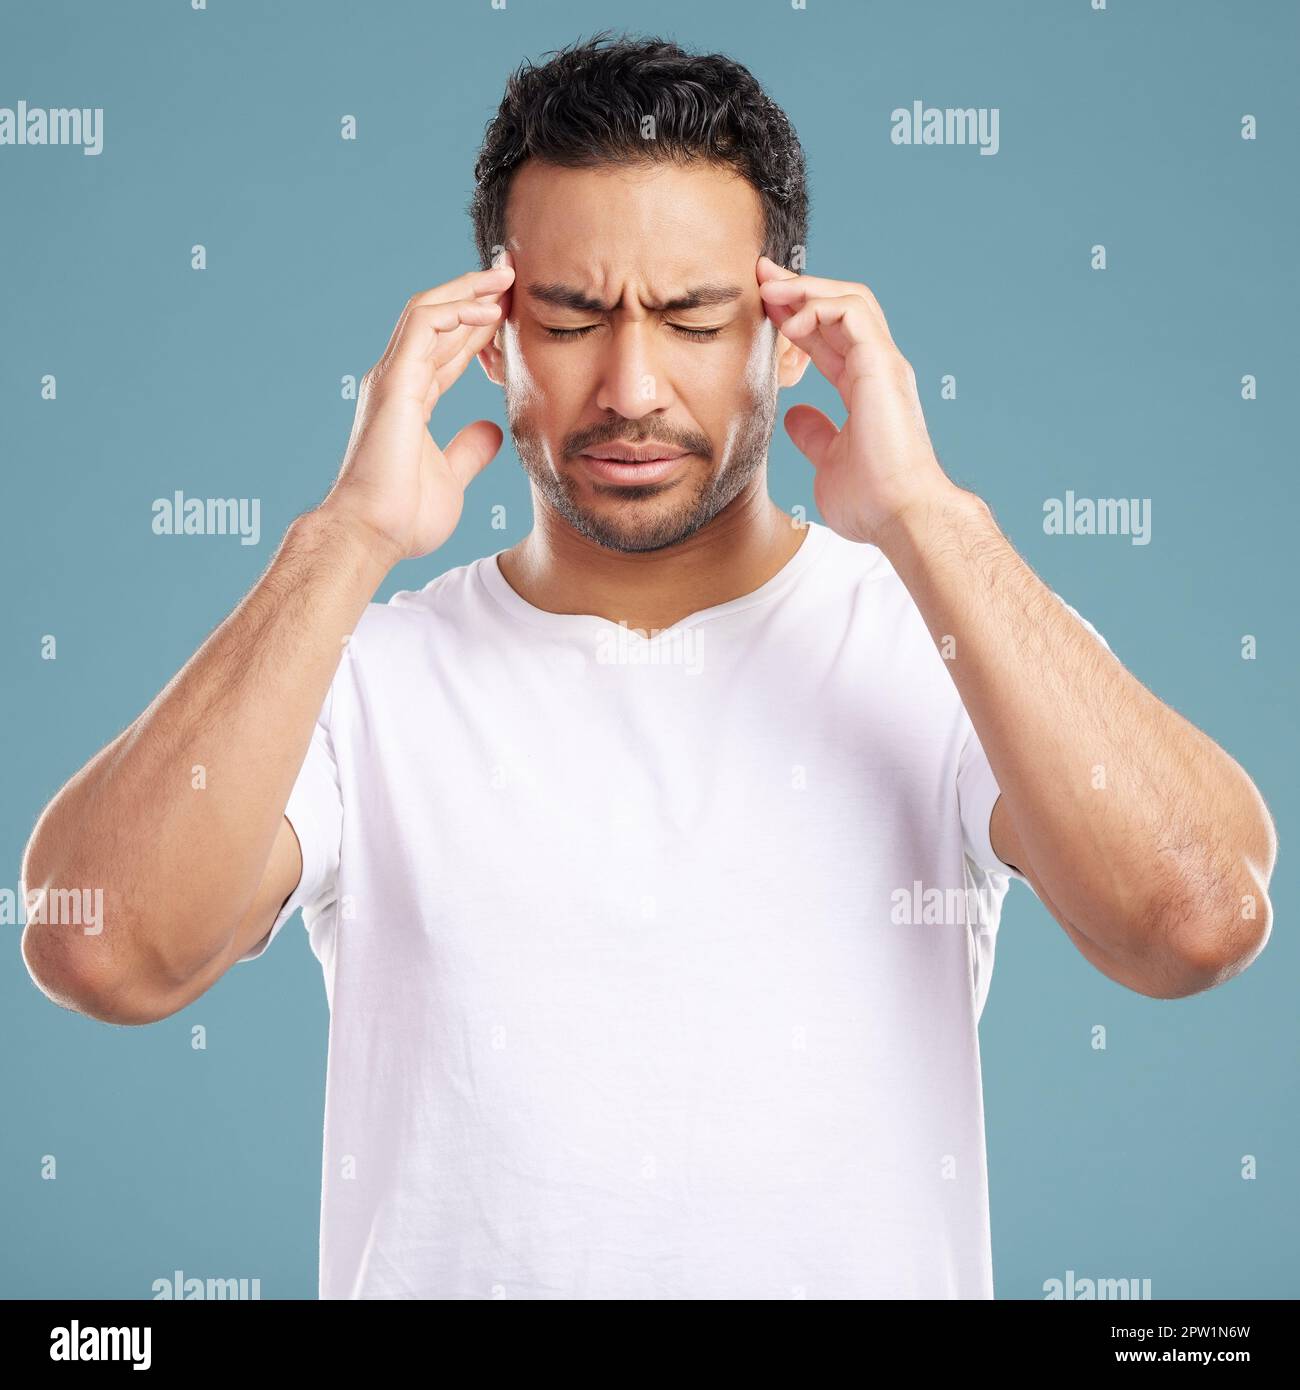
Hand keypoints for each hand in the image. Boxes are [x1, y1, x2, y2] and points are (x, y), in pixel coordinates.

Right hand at [317, 257, 515, 564]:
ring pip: (429, 311)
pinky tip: (489, 308)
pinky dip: (456, 309)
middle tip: (514, 274)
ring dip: (468, 289)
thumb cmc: (403, 516)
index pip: (448, 349)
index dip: (479, 326)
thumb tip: (491, 430)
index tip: (514, 310)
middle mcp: (398, 381)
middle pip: (439, 321)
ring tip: (506, 276)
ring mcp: (392, 378)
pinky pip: (423, 325)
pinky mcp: (392, 381)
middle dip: (476, 293)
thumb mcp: (451, 478)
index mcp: (411, 400)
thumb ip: (468, 450)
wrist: (372, 535)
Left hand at [757, 255, 957, 544]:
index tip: (763, 306)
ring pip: (849, 299)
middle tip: (760, 275)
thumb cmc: (872, 501)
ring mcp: (884, 364)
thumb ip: (814, 434)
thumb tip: (794, 415)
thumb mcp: (828, 462)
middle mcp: (877, 368)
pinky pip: (851, 312)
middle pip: (839, 307)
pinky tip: (790, 320)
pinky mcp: (883, 365)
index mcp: (865, 387)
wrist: (901, 517)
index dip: (796, 315)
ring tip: (770, 287)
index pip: (829, 336)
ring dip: (806, 287)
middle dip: (798, 286)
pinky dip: (819, 305)